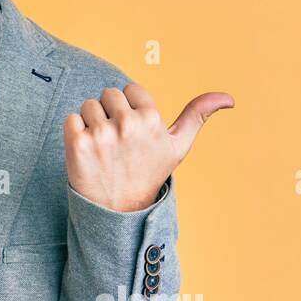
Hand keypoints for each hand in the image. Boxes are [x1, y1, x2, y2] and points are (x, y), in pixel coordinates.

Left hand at [64, 84, 233, 211]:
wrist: (119, 211)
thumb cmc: (149, 174)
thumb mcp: (177, 146)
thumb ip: (198, 116)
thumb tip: (230, 98)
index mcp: (152, 119)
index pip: (131, 89)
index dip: (130, 109)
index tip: (134, 133)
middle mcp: (127, 124)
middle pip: (108, 94)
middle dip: (111, 113)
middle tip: (118, 143)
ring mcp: (102, 134)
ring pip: (88, 105)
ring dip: (92, 122)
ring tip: (103, 149)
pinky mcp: (78, 144)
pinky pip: (71, 119)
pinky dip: (75, 132)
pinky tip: (87, 152)